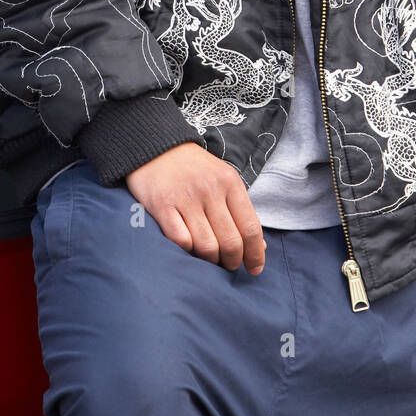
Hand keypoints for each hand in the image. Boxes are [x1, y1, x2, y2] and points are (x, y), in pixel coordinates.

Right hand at [125, 142, 266, 274]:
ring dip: (211, 262)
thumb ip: (240, 211)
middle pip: (231, 242)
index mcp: (230, 182)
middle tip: (229, 266)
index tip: (255, 269)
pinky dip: (187, 252)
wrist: (156, 147)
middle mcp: (210, 190)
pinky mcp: (162, 205)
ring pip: (207, 246)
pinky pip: (181, 241)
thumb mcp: (223, 180)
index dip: (256, 254)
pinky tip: (188, 249)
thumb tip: (260, 248)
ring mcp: (185, 198)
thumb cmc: (193, 169)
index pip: (250, 227)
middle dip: (233, 262)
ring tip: (209, 261)